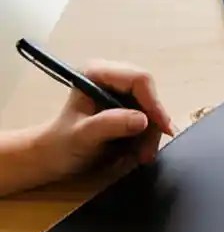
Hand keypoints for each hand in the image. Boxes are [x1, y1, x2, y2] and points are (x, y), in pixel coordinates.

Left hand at [36, 60, 174, 179]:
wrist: (53, 157)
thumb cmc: (62, 145)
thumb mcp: (83, 135)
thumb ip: (110, 124)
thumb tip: (144, 119)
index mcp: (98, 73)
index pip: (139, 80)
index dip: (154, 103)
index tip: (162, 130)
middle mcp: (112, 76)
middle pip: (150, 94)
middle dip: (152, 123)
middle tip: (147, 151)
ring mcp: (120, 91)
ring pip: (152, 108)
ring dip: (151, 134)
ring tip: (141, 157)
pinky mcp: (126, 105)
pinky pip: (149, 118)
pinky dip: (148, 136)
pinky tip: (139, 151)